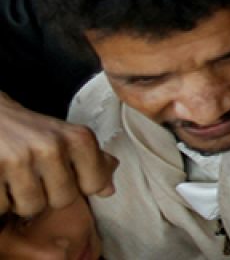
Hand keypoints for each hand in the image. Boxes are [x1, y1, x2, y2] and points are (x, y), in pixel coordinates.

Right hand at [0, 94, 114, 217]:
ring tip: (15, 179)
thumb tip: (109, 190)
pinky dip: (0, 201)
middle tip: (34, 176)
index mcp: (77, 138)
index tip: (63, 176)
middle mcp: (52, 147)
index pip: (94, 185)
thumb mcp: (66, 137)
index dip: (78, 186)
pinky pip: (3, 207)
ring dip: (21, 200)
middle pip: (62, 200)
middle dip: (47, 194)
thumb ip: (91, 161)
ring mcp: (20, 160)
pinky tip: (1, 182)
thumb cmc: (30, 131)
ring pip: (31, 207)